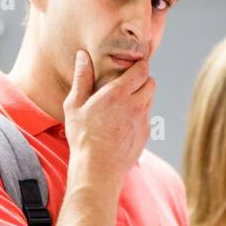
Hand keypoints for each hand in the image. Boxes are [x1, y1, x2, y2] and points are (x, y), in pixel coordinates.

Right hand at [63, 48, 154, 178]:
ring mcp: (143, 121)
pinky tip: (124, 123)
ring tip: (125, 104)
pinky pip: (148, 118)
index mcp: (118, 94)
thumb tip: (83, 56)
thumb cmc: (83, 137)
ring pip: (151, 99)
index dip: (139, 65)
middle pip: (151, 83)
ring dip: (142, 97)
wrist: (98, 169)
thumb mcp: (75, 106)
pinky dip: (140, 115)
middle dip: (142, 81)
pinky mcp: (146, 135)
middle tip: (128, 85)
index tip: (131, 67)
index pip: (142, 69)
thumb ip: (81, 79)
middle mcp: (135, 105)